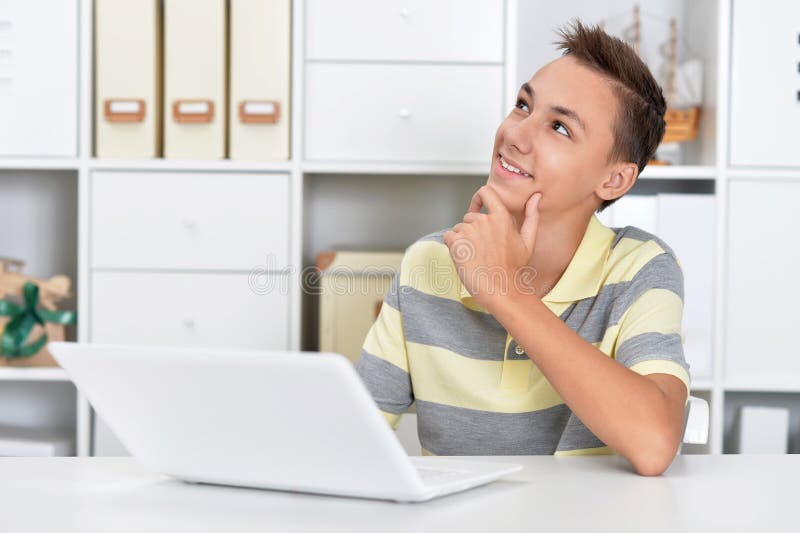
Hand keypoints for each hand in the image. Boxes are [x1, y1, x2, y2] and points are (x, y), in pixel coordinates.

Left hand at [443, 186, 541, 311]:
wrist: (500, 289)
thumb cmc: (513, 268)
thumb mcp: (528, 241)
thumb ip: (532, 216)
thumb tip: (536, 196)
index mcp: (502, 217)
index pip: (485, 192)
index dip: (478, 199)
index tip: (476, 209)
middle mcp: (484, 221)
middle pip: (469, 216)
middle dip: (472, 230)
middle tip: (482, 250)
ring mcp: (469, 231)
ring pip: (458, 228)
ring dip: (463, 240)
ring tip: (475, 256)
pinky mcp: (457, 242)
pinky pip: (448, 237)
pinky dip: (453, 247)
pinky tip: (465, 258)